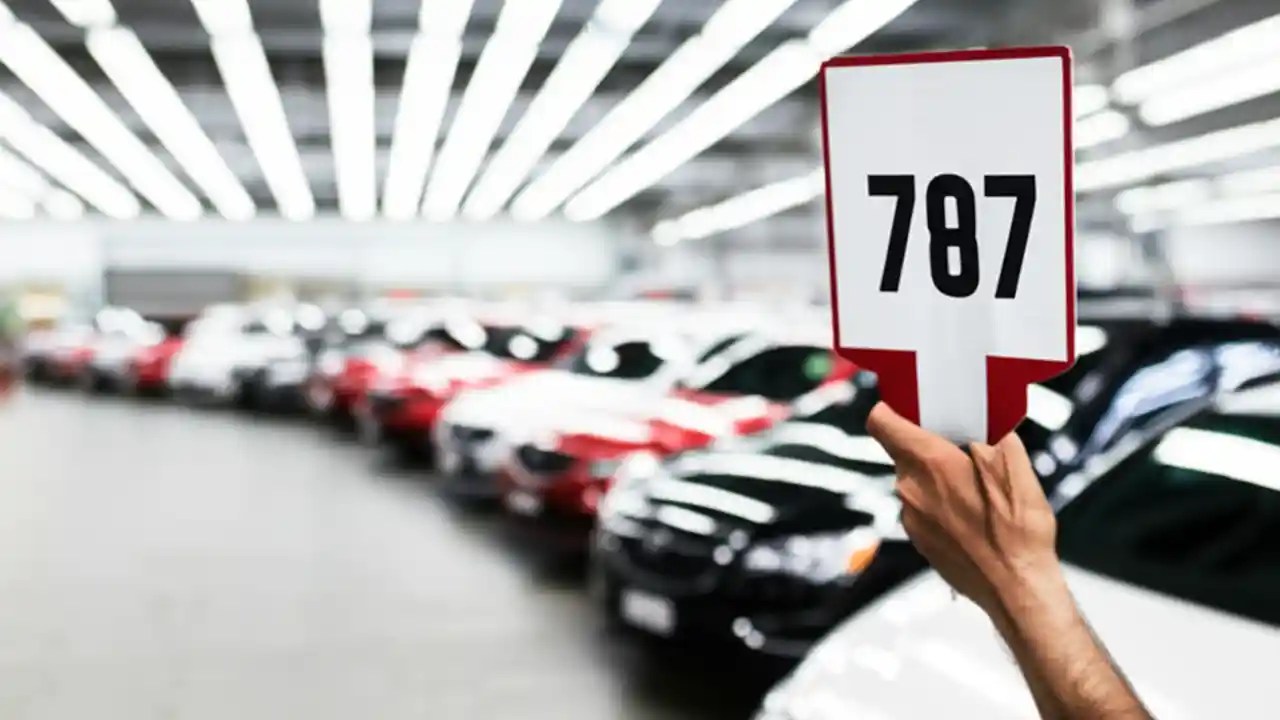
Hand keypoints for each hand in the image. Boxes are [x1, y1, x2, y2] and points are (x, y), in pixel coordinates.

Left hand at [866, 402, 1060, 614]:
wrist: (1016, 590)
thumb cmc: (1018, 530)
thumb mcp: (1017, 468)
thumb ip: (995, 434)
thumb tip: (985, 419)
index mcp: (928, 463)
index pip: (881, 422)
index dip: (890, 409)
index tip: (906, 405)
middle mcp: (910, 489)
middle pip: (903, 453)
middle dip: (927, 445)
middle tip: (962, 446)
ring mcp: (911, 518)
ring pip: (915, 483)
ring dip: (936, 478)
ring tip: (974, 487)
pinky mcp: (919, 541)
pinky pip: (923, 510)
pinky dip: (940, 505)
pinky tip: (972, 515)